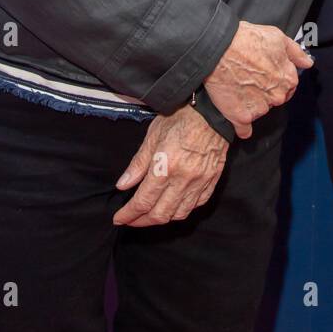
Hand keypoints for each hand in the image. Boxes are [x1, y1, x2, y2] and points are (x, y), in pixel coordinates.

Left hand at [112, 104, 228, 227]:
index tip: (119, 218)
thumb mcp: (153, 135)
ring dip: (162, 219)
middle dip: (141, 221)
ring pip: (179, 214)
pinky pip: (197, 204)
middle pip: (160, 214)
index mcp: (165, 166)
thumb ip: (138, 163)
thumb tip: (123, 185)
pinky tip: (173, 206)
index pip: (143, 201)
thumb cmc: (181, 117)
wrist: (212, 110)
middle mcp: (183, 179)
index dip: (129, 214)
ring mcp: (200, 181)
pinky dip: (182, 210)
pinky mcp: (212, 180)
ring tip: (150, 215)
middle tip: (131, 220)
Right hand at [203, 20, 313, 139]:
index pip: (289, 86)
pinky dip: (242, 127)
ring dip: (252, 104)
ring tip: (238, 88)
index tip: (265, 74)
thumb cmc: (247, 39)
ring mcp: (260, 109)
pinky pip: (245, 130)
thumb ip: (295, 52)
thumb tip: (308, 63)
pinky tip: (238, 117)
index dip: (276, 79)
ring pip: (260, 111)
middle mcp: (277, 97)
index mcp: (288, 79)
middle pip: (275, 99)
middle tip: (250, 79)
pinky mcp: (242, 117)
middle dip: (265, 92)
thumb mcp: (277, 37)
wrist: (218, 49)